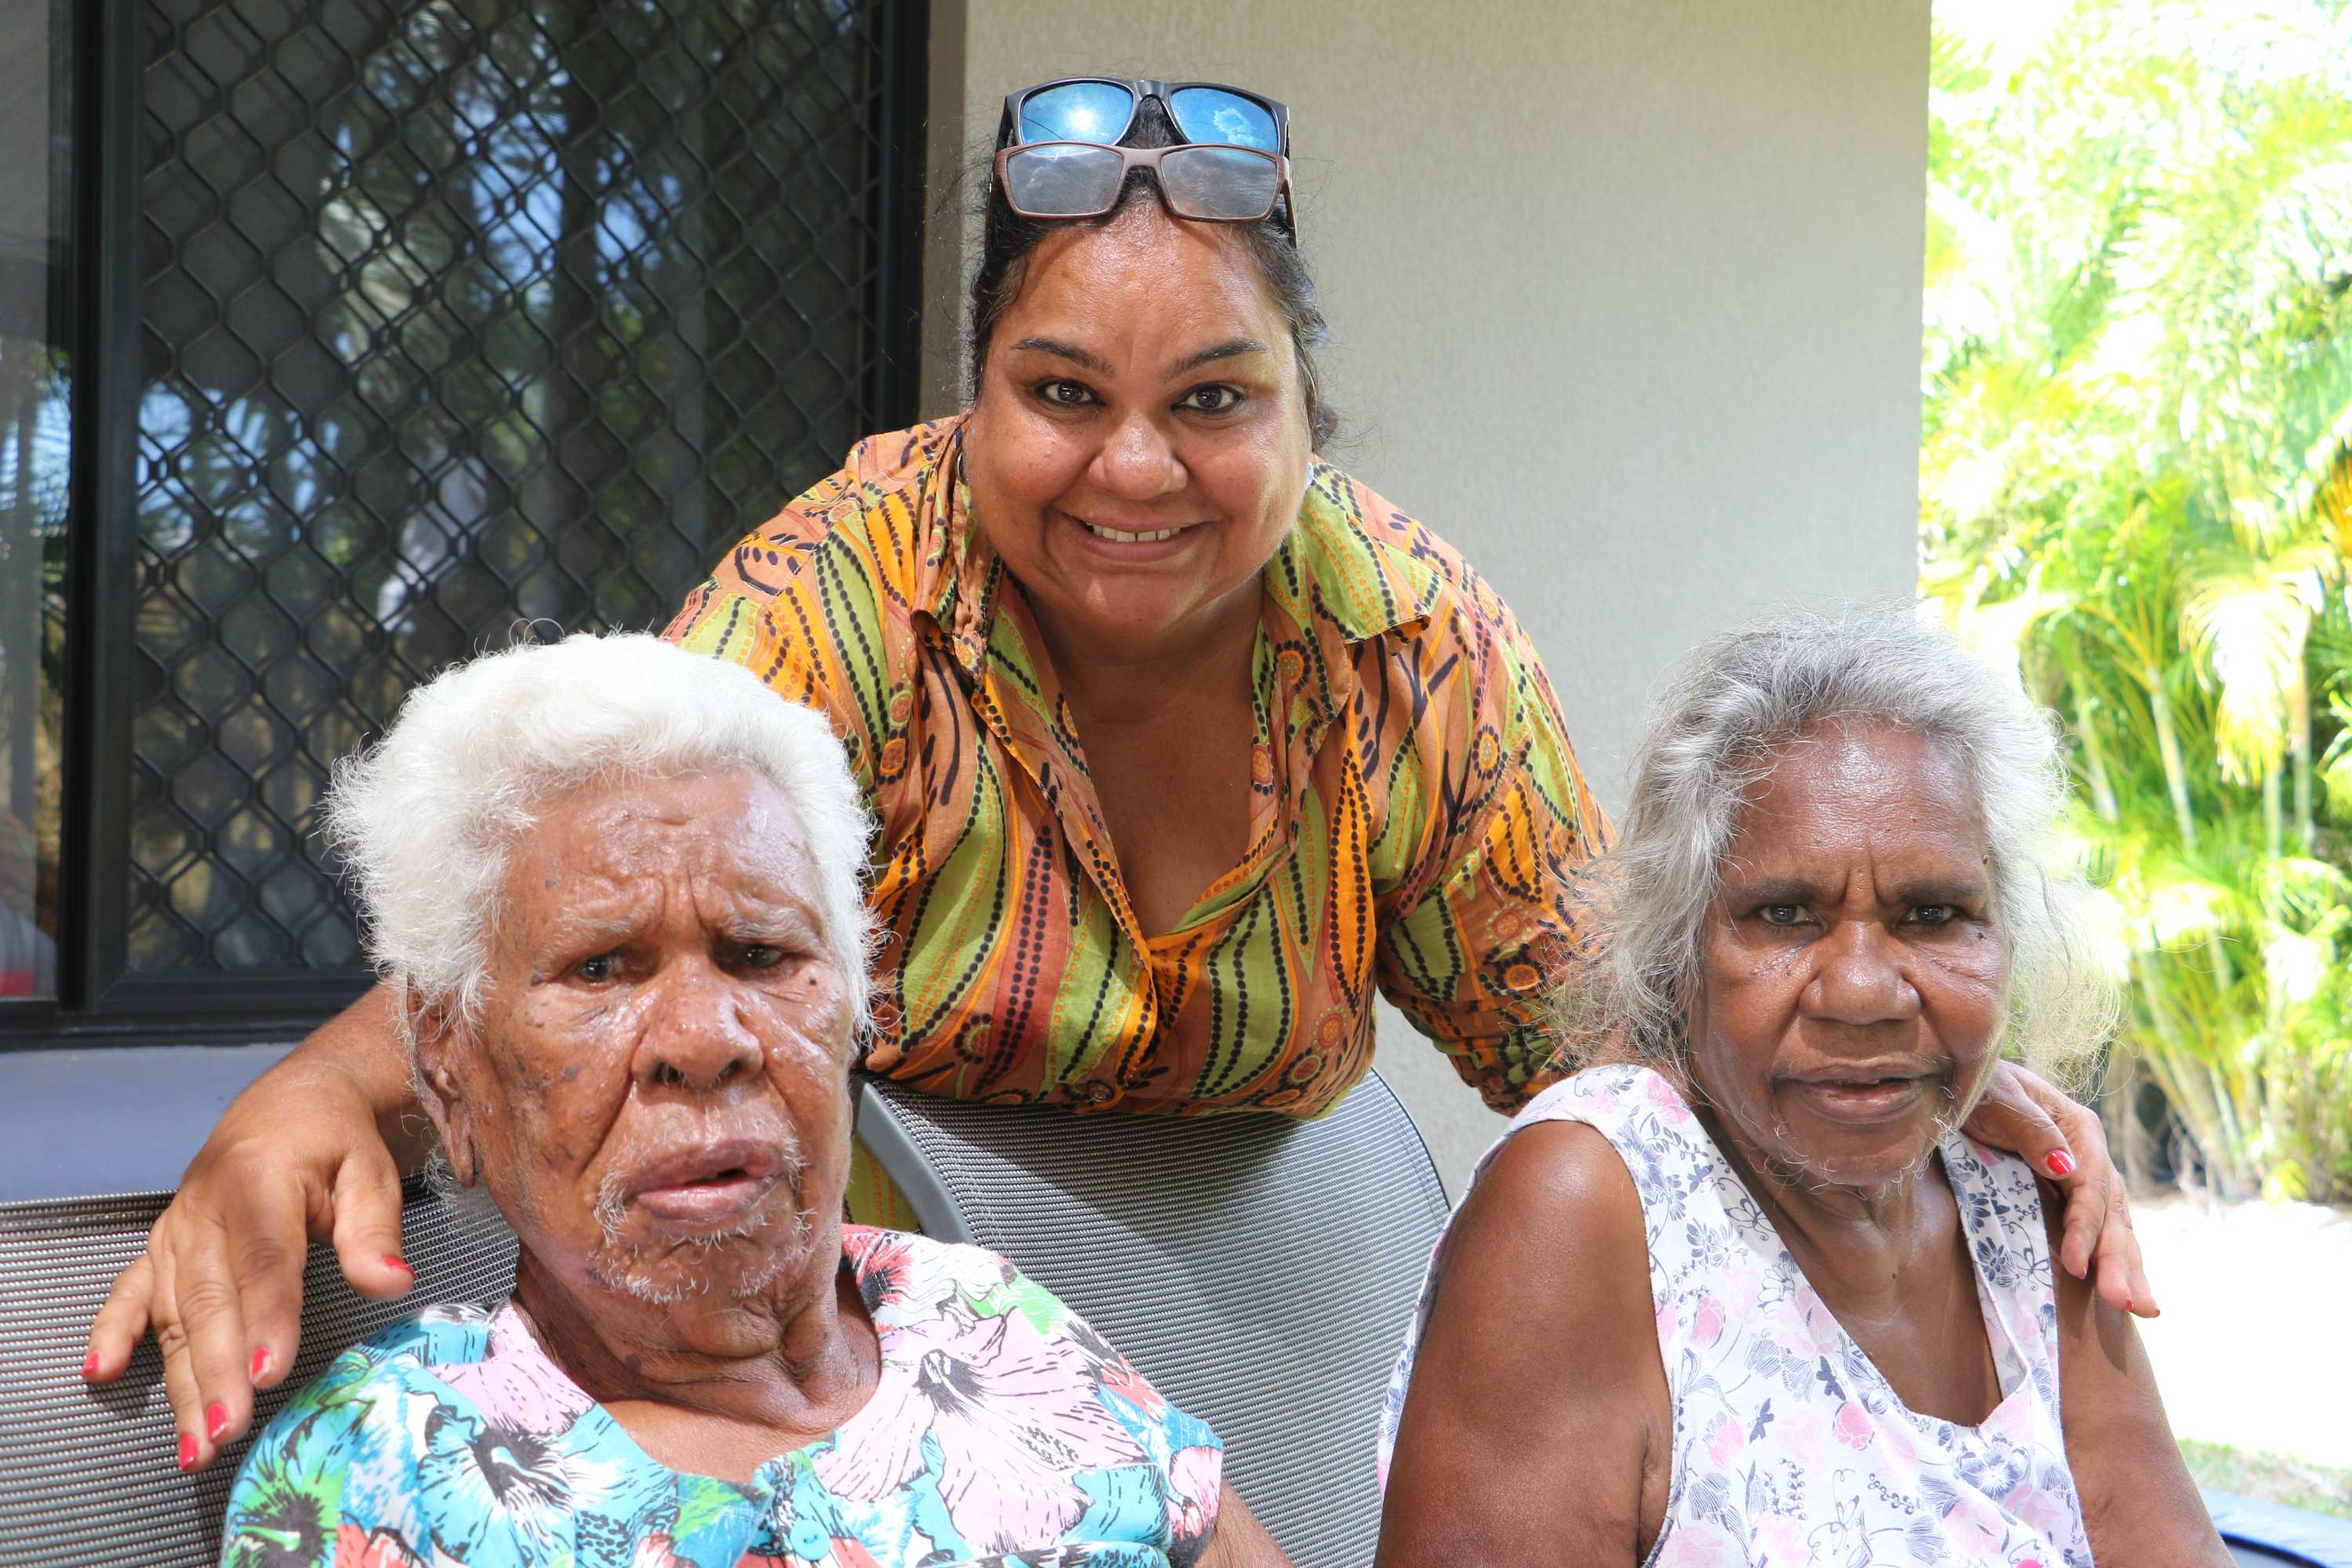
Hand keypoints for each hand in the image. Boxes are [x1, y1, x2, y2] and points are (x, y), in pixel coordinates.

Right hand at [81, 1058, 413, 1470]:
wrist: (291, 1103)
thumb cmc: (336, 1141)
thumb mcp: (370, 1171)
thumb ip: (375, 1230)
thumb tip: (393, 1283)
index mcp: (257, 1179)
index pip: (264, 1260)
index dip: (267, 1318)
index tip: (271, 1372)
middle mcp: (204, 1208)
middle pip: (210, 1298)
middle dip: (219, 1370)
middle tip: (229, 1429)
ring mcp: (176, 1230)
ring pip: (175, 1313)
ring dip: (181, 1381)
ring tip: (195, 1442)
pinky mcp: (162, 1246)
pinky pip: (131, 1291)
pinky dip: (115, 1331)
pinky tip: (102, 1372)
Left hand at [1961, 1060, 2156, 1317]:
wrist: (1963, 1088)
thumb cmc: (1977, 1090)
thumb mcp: (1996, 1098)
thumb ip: (2030, 1128)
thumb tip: (2065, 1167)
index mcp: (2079, 1128)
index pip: (2091, 1185)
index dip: (2085, 1227)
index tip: (2075, 1266)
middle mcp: (2090, 1155)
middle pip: (2112, 1211)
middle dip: (2118, 1260)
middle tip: (2127, 1304)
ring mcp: (2085, 1177)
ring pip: (2116, 1226)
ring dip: (2128, 1269)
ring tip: (2143, 1310)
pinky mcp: (2072, 1196)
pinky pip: (2101, 1231)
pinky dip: (2115, 1261)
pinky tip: (2127, 1292)